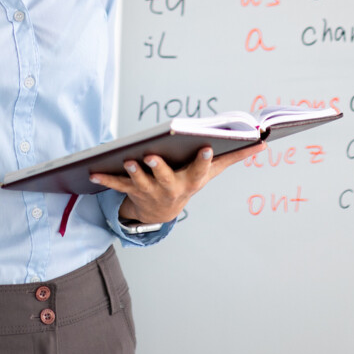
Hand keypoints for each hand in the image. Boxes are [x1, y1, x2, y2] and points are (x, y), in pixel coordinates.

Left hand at [90, 143, 263, 225]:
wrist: (162, 212)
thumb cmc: (188, 182)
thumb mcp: (211, 172)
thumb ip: (234, 156)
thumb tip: (262, 141)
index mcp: (191, 180)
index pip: (199, 170)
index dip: (202, 160)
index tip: (205, 146)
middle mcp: (171, 188)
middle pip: (166, 178)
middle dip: (159, 169)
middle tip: (152, 157)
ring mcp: (150, 190)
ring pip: (140, 182)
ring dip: (134, 172)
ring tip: (128, 159)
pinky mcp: (131, 190)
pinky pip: (117, 184)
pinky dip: (104, 177)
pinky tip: (92, 170)